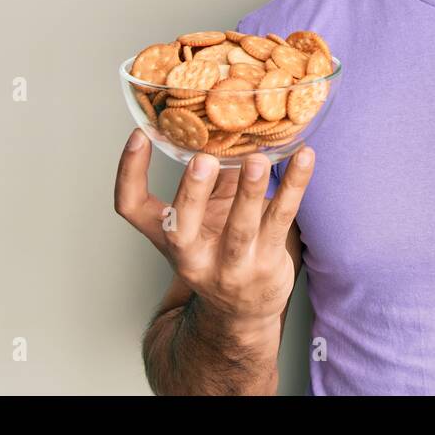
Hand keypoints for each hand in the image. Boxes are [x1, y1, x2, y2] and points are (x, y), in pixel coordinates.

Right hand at [114, 130, 314, 330]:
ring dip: (247, 192)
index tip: (139, 135)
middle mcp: (191, 255)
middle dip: (192, 193)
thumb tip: (226, 122)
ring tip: (256, 160)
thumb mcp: (206, 217)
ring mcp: (229, 265)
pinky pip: (281, 220)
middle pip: (181, 228)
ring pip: (239, 228)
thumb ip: (214, 177)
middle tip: (202, 159)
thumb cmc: (220, 250)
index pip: (131, 208)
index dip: (128, 173)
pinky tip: (305, 158)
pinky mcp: (266, 263)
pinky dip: (294, 186)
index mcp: (168, 237)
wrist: (242, 311)